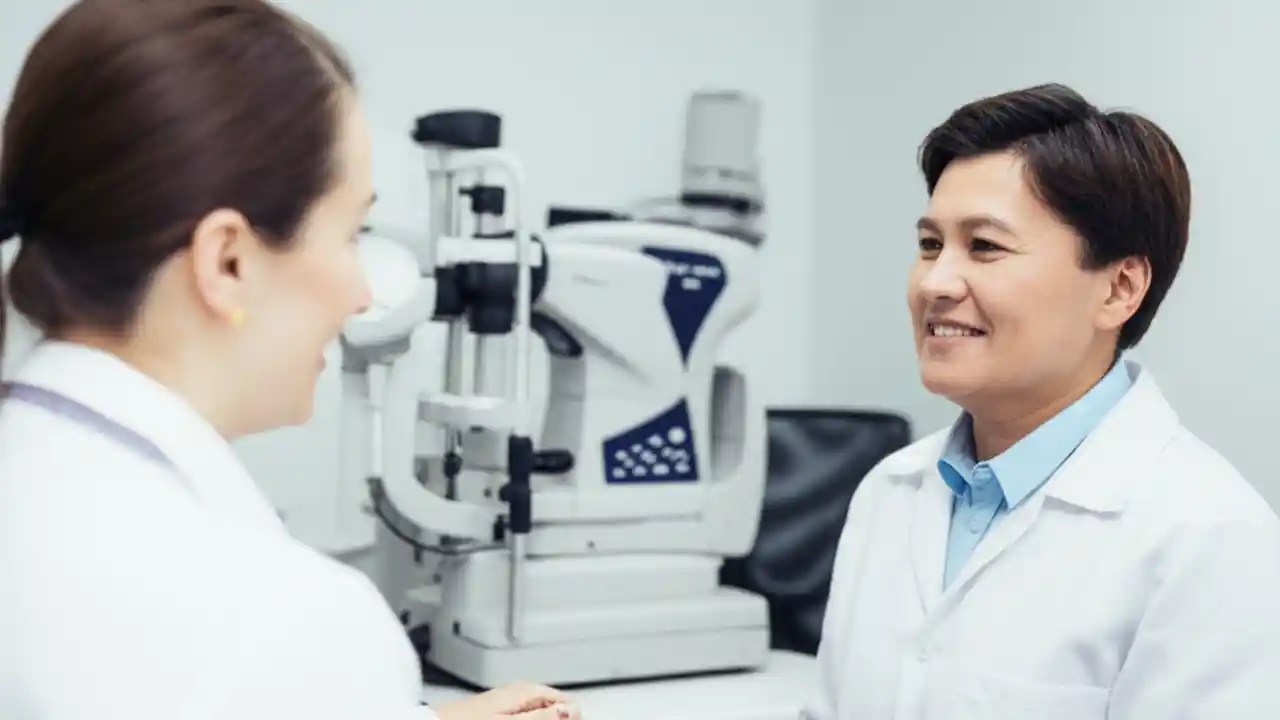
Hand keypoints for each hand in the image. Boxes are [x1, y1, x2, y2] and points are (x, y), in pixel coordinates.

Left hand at [434, 681, 580, 719]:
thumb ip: (543, 716)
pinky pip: (522, 717)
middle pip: (554, 710)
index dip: (569, 719)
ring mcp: (509, 704)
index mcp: (527, 691)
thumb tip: (572, 711)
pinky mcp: (497, 712)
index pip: (568, 704)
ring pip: (538, 715)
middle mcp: (520, 694)